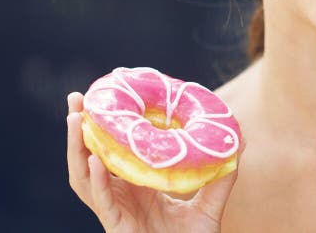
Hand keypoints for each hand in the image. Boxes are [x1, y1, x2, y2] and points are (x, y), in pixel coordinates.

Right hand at [67, 92, 243, 232]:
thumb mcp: (210, 203)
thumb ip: (222, 174)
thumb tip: (238, 138)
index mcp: (136, 185)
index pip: (113, 150)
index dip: (105, 126)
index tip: (106, 95)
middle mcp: (120, 195)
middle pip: (89, 158)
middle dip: (79, 130)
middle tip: (76, 99)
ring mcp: (115, 211)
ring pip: (84, 178)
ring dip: (76, 149)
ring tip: (76, 119)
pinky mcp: (116, 227)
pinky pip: (102, 203)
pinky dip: (97, 182)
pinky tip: (96, 162)